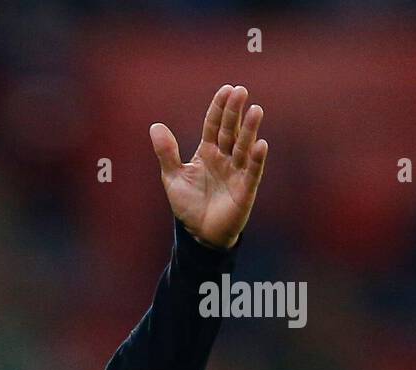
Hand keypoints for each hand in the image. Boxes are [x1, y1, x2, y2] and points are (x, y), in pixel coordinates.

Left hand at [150, 85, 267, 249]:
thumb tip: (155, 126)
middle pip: (230, 131)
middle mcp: (225, 158)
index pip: (214, 126)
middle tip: (240, 91)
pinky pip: (252, 172)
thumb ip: (166, 152)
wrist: (199, 234)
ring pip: (244, 147)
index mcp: (207, 152)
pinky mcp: (245, 190)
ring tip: (256, 110)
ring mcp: (236, 172)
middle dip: (235, 112)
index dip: (219, 109)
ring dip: (250, 130)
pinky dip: (257, 159)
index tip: (226, 89)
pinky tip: (261, 144)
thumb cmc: (189, 204)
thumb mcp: (173, 177)